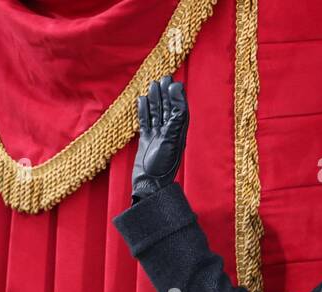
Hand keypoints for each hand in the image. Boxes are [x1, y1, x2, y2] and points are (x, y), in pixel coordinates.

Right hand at [132, 75, 188, 200]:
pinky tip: (142, 100)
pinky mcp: (146, 141)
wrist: (148, 185)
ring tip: (152, 84)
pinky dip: (144, 111)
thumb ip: (175, 114)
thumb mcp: (171, 138)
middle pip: (168, 109)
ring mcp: (157, 137)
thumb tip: (176, 90)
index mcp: (179, 132)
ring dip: (155, 99)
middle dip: (166, 94)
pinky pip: (146, 122)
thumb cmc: (162, 165)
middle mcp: (169, 133)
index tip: (173, 81)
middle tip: (163, 77)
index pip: (180, 110)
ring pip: (156, 114)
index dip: (177, 96)